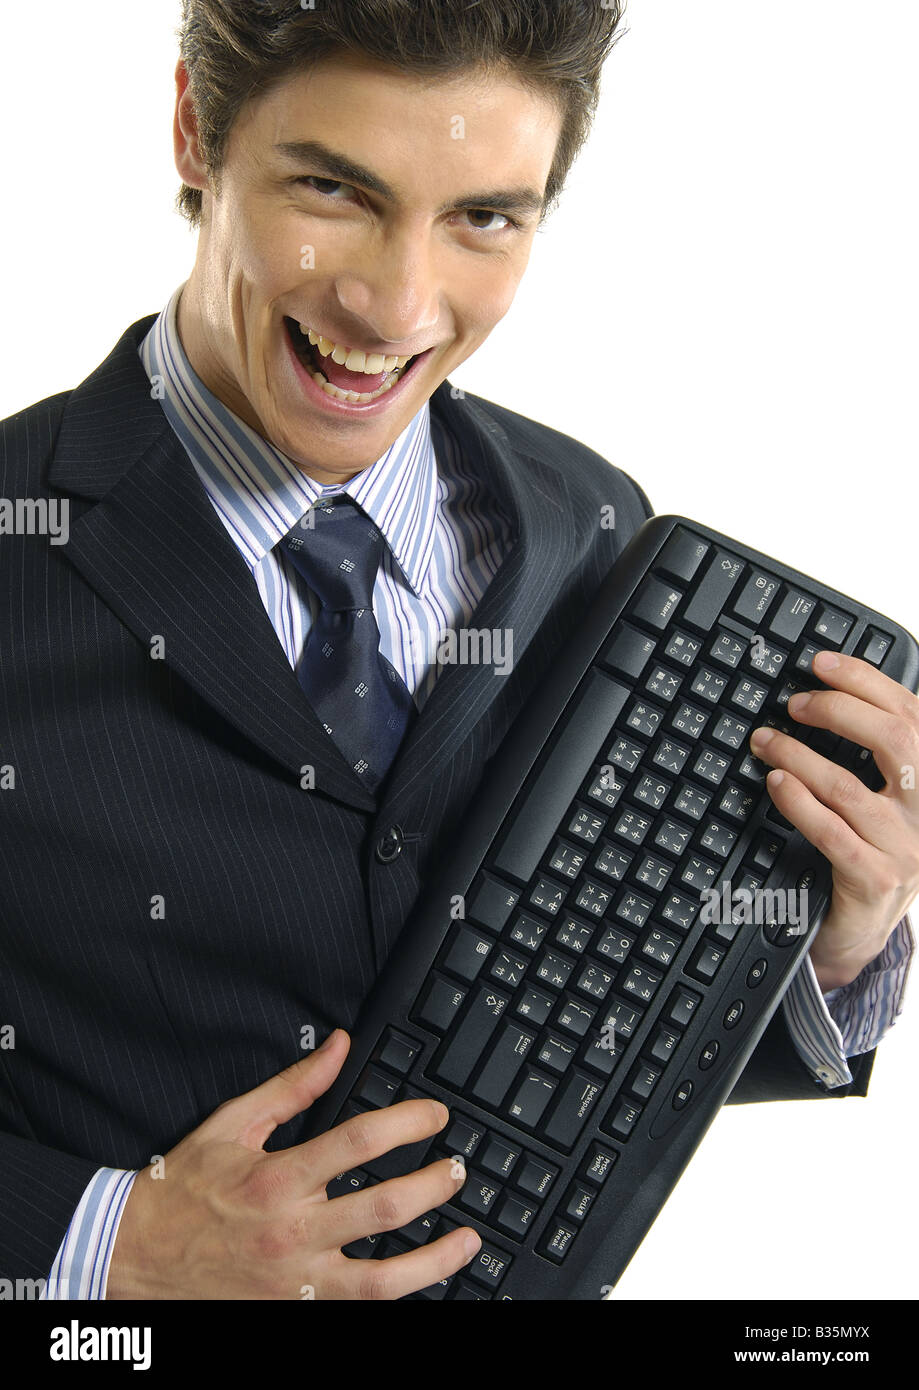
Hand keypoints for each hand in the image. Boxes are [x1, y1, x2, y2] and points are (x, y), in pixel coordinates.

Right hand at [106, 1029, 480, 1298]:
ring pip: (382, 1280)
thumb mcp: (234, 1123)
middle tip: (458, 1169)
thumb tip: (339, 1046)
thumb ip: (294, 1086)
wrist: (138, 1257)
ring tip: (467, 1239)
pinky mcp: (296, 1308)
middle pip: (382, 1210)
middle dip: (432, 1187)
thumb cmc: (186, 1188)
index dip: (407, 1124)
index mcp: (277, 1178)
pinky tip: (423, 1277)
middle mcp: (292, 1232)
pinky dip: (396, 1295)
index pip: (358, 1143)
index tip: (435, 1116)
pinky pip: (356, 1308)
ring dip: (434, 1259)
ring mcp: (296, 1280)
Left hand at [749, 649, 918, 989]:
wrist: (866, 926)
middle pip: (894, 740)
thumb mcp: (886, 794)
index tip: (822, 663)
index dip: (865, 681)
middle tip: (794, 702)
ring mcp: (907, 846)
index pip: (911, 714)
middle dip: (839, 709)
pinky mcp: (876, 878)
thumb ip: (872, 747)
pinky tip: (776, 783)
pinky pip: (831, 832)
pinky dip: (798, 802)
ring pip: (849, 787)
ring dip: (799, 756)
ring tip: (766, 741)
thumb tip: (827, 689)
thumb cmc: (871, 846)